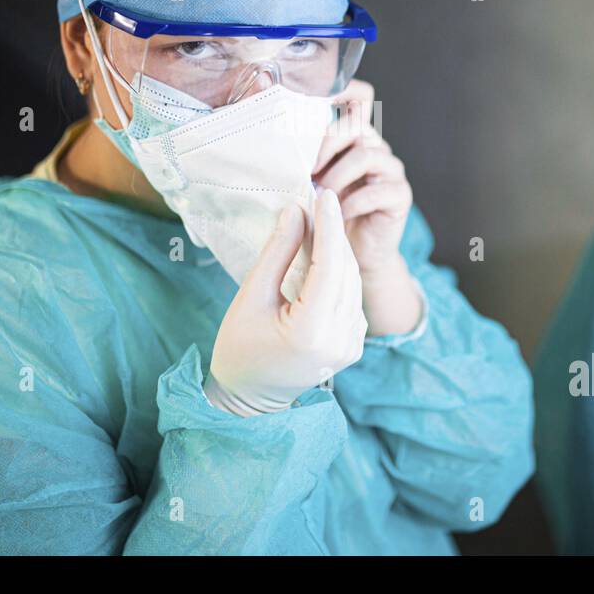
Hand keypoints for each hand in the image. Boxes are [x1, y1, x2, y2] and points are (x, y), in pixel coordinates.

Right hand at [204, 188, 367, 415]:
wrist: (249, 398)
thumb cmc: (239, 348)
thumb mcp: (251, 296)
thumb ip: (278, 252)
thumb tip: (296, 211)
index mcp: (312, 331)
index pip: (330, 265)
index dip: (329, 226)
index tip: (324, 194)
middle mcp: (340, 339)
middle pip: (345, 271)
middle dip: (333, 232)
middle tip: (319, 199)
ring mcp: (351, 345)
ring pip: (352, 282)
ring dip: (338, 250)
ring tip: (319, 221)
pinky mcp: (354, 346)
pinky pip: (352, 298)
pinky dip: (341, 272)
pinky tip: (325, 253)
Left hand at [312, 79, 411, 272]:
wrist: (355, 255)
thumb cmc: (328, 215)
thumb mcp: (312, 182)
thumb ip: (304, 160)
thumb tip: (271, 143)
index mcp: (355, 136)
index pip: (358, 98)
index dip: (343, 90)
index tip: (316, 97)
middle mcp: (376, 146)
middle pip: (354, 125)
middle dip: (324, 145)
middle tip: (305, 171)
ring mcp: (391, 169)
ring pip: (364, 154)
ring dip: (335, 177)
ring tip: (318, 197)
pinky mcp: (400, 195)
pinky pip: (375, 190)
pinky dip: (350, 204)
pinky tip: (336, 217)